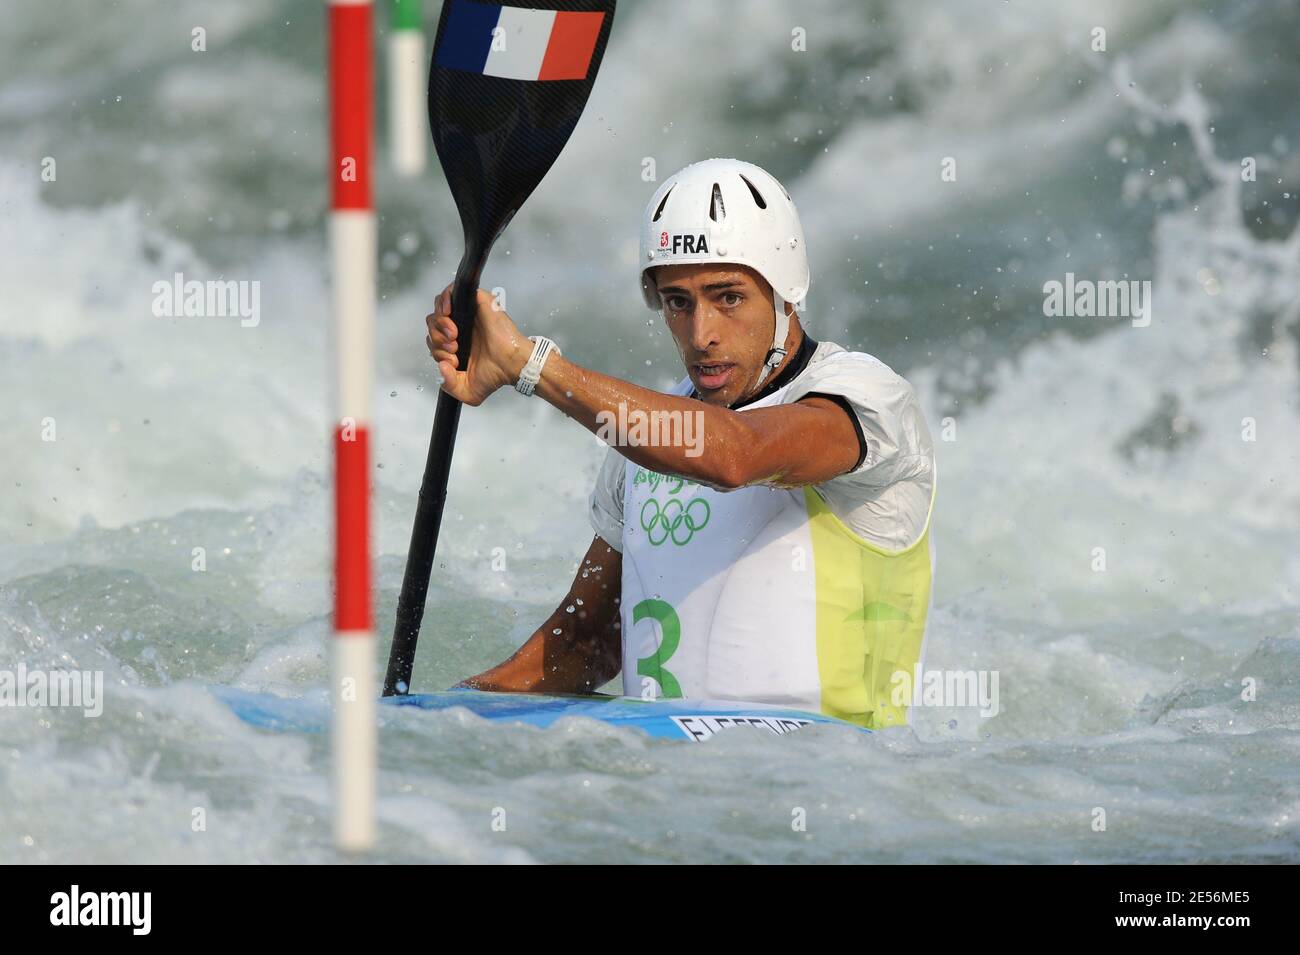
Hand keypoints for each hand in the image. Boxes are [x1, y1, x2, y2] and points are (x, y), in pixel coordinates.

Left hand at [425, 284, 529, 405]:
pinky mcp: (476, 301)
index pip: (433, 340)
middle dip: (437, 338)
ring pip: (439, 308)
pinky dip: (444, 301)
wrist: (512, 364)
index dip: (436, 350)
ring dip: (440, 323)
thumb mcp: (467, 390)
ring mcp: (467, 314)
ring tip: (454, 336)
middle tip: (453, 348)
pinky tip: (447, 315)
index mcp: (456, 344)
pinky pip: (451, 292)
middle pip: (433, 323)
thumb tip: (441, 366)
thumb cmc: (496, 375)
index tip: (453, 360)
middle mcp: (460, 327)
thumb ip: (449, 385)